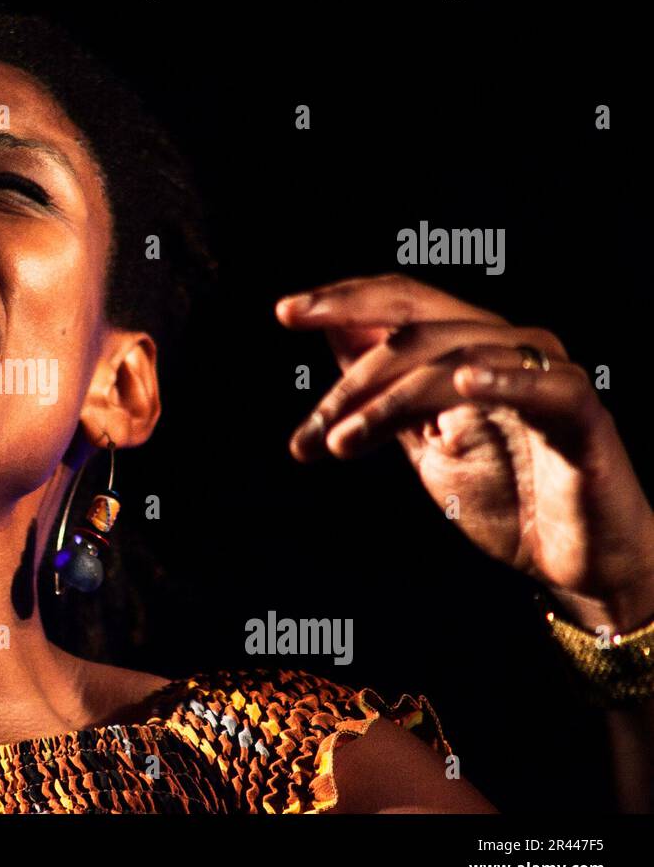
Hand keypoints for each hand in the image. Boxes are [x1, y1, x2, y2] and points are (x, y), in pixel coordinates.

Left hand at [277, 272, 653, 630]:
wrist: (574, 566)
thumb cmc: (506, 500)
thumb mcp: (423, 443)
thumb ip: (383, 393)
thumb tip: (333, 334)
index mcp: (467, 348)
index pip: (400, 304)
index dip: (344, 300)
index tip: (284, 312)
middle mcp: (507, 347)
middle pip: (416, 327)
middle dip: (349, 374)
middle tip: (307, 429)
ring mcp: (546, 375)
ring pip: (455, 359)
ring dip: (387, 400)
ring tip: (340, 443)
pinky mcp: (580, 413)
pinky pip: (542, 386)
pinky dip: (500, 379)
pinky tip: (461, 384)